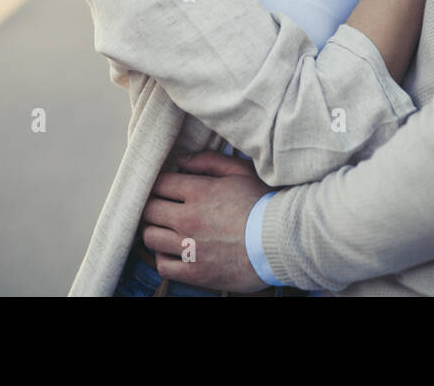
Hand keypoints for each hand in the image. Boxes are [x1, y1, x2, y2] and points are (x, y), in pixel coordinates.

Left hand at [140, 151, 273, 292]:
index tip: (166, 186)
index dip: (159, 183)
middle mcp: (188, 219)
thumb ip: (208, 161)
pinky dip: (164, 258)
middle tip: (164, 206)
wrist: (284, 241)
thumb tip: (181, 160)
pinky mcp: (195, 272)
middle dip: (153, 204)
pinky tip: (175, 252)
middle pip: (149, 209)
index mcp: (198, 192)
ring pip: (151, 237)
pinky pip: (163, 266)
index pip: (159, 184)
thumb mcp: (241, 172)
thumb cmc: (266, 204)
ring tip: (168, 229)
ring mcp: (189, 248)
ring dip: (156, 230)